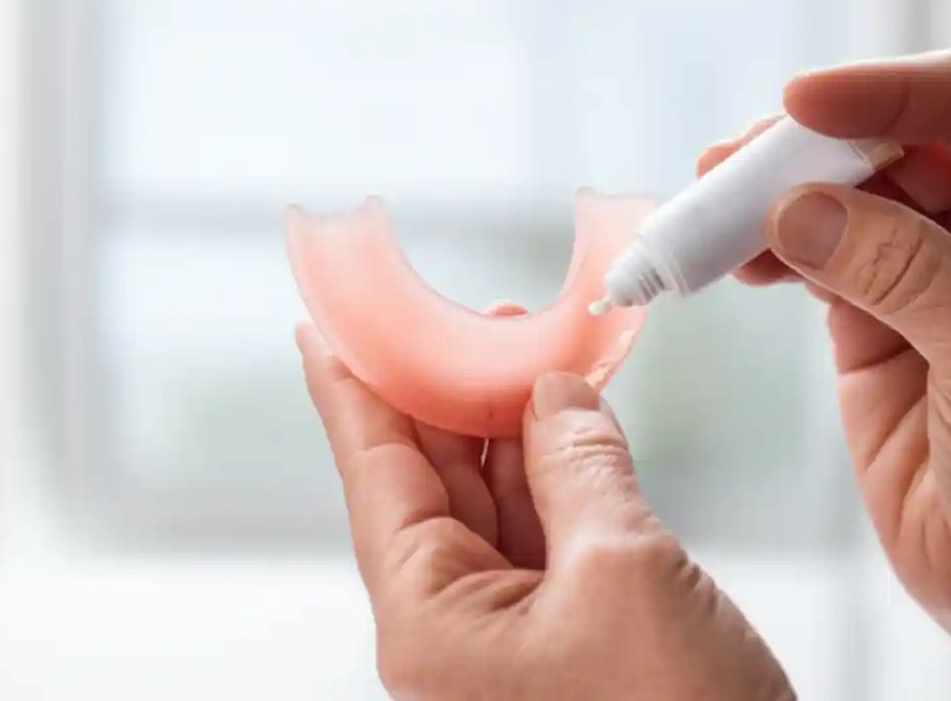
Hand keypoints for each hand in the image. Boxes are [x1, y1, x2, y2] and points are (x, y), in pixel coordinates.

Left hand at [296, 318, 791, 700]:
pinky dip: (560, 472)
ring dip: (509, 427)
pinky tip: (569, 419)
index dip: (353, 394)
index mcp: (433, 623)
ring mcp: (514, 637)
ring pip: (494, 506)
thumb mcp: (625, 569)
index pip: (377, 480)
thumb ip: (581, 467)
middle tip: (452, 313)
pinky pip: (547, 534)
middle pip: (431, 488)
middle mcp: (459, 630)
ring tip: (519, 345)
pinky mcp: (571, 636)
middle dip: (445, 395)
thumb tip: (556, 393)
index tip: (325, 330)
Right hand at [701, 49, 950, 698]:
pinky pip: (814, 257)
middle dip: (807, 150)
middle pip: (894, 141)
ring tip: (708, 217)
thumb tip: (796, 208)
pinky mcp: (881, 321)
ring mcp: (940, 271)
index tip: (797, 103)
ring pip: (843, 195)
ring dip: (772, 199)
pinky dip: (767, 250)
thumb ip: (905, 271)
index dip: (884, 91)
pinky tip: (732, 259)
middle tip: (724, 172)